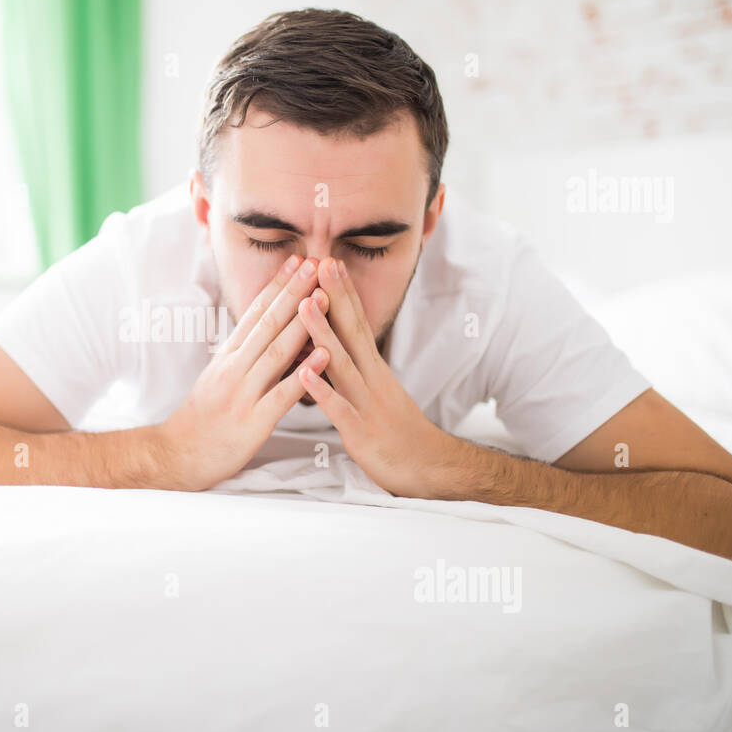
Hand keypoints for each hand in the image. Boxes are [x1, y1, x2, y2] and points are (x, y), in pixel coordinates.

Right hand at [159, 255, 331, 490]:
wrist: (178, 456)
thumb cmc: (203, 418)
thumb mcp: (218, 376)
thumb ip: (243, 354)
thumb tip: (269, 330)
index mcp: (227, 356)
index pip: (255, 313)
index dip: (277, 285)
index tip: (297, 260)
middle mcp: (233, 368)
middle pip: (268, 323)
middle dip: (294, 291)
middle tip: (316, 263)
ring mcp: (243, 393)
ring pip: (277, 352)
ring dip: (303, 323)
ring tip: (325, 298)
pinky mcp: (254, 421)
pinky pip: (283, 394)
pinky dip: (305, 373)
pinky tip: (325, 355)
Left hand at [296, 256, 451, 497]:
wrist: (428, 469)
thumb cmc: (396, 432)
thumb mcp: (377, 393)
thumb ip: (356, 369)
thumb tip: (332, 347)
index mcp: (374, 370)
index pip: (358, 323)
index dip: (344, 292)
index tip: (330, 262)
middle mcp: (372, 379)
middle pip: (352, 331)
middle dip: (335, 296)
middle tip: (321, 262)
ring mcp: (367, 403)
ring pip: (342, 363)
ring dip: (322, 333)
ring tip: (304, 306)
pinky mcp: (360, 431)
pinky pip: (338, 408)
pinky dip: (321, 390)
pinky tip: (303, 373)